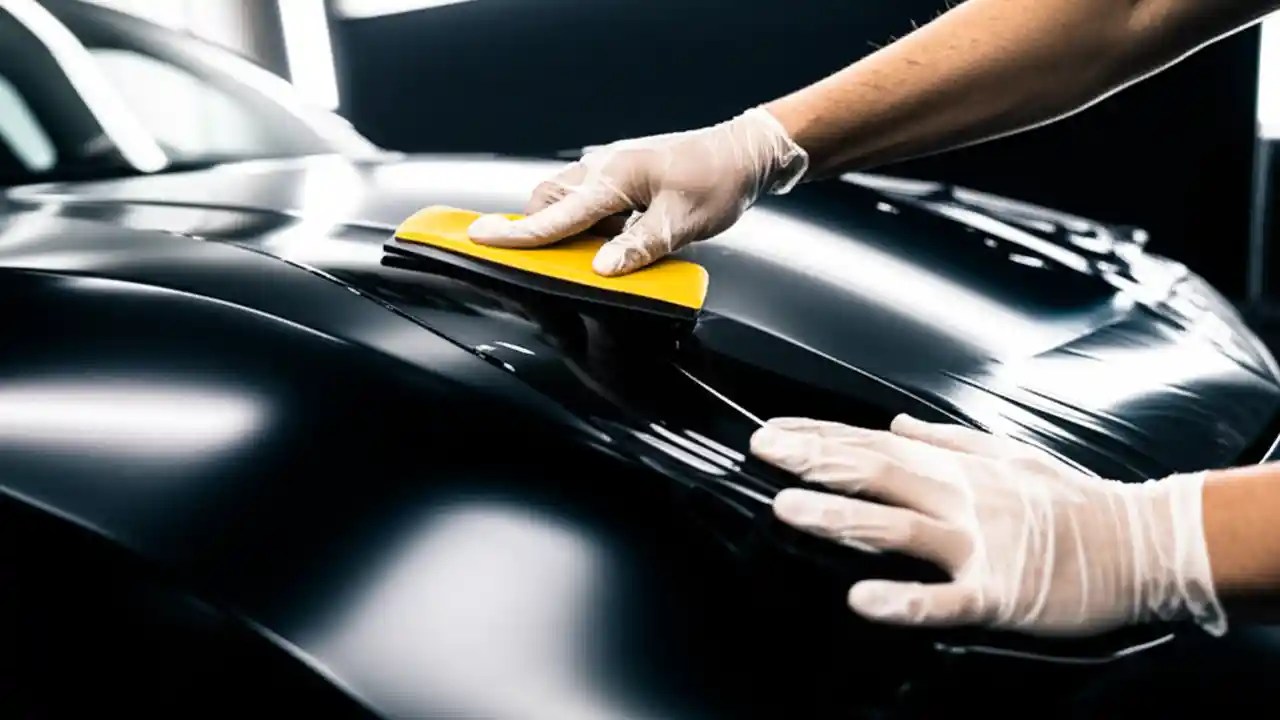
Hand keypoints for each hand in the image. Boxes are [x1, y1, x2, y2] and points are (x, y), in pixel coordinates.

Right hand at [466, 108, 808, 275]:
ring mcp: (611, 167)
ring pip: (566, 198)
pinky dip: (594, 220)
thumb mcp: (683, 222)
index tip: (480, 238)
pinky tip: (626, 231)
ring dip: (574, 227)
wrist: (745, 153)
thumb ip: (639, 246)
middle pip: (548, 201)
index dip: (518, 234)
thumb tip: (601, 268)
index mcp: (614, 177)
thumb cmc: (719, 181)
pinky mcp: (622, 174)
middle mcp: (604, 167)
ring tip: (616, 242)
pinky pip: (589, 198)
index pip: (557, 215)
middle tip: (573, 258)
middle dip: (544, 230)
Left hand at [749, 415, 1226, 637]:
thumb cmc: (1074, 502)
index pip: (874, 445)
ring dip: (841, 518)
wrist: (1144, 544)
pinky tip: (864, 599)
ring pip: (899, 528)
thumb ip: (947, 440)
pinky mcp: (1000, 593)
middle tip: (762, 452)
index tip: (773, 431)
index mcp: (959, 467)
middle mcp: (962, 497)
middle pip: (877, 475)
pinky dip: (906, 599)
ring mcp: (979, 544)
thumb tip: (897, 424)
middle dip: (816, 462)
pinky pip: (946, 599)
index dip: (821, 437)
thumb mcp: (1008, 455)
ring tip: (789, 508)